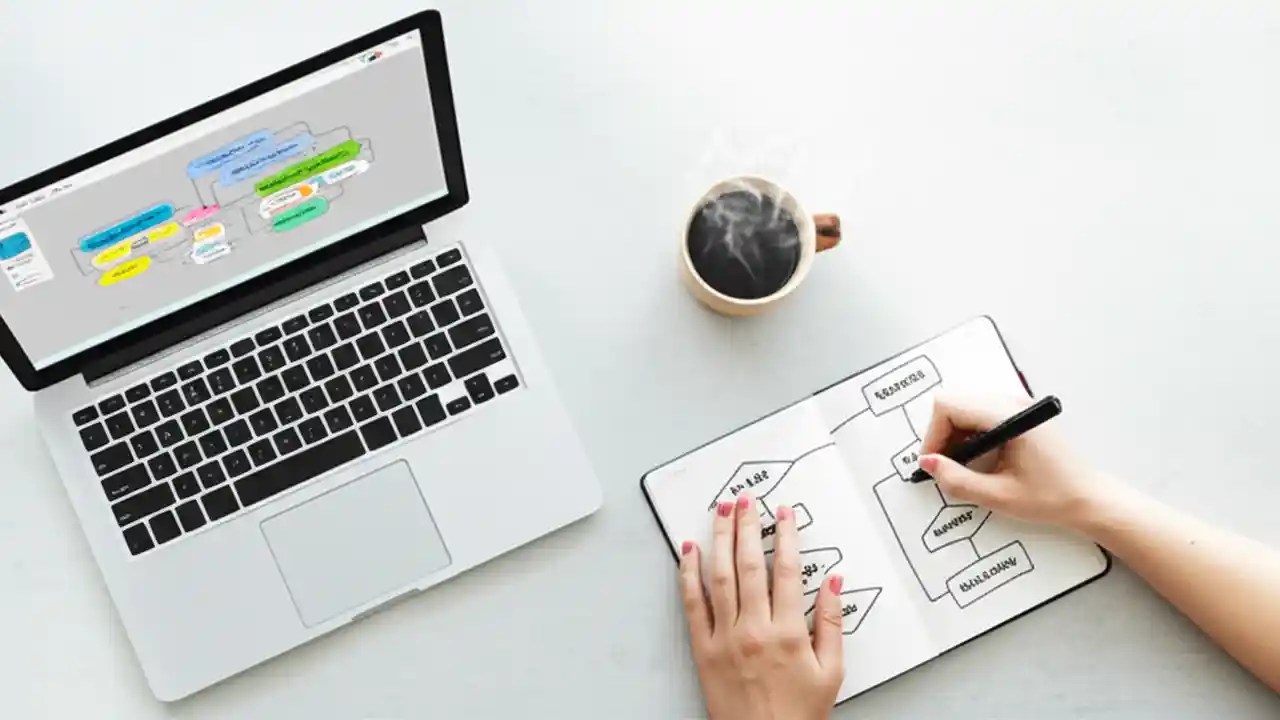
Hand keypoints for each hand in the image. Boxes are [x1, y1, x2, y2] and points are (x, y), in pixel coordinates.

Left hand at [678, 493, 844, 719]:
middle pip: (750, 565)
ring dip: (720, 540)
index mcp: (788, 633)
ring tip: (720, 512)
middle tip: (746, 500)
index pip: (787, 571)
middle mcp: (754, 630)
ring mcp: (724, 638)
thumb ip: (831, 623)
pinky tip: (688, 551)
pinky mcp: (702, 650)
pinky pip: (693, 605)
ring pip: (720, 577)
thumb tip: (833, 583)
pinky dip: (688, 575)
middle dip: (748, 527)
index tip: (783, 513)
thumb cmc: (798, 714)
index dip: (786, 537)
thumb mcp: (830, 672)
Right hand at [919, 393, 1107, 529]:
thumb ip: (958, 480)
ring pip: (964, 406)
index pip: (949, 406)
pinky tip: (976, 458)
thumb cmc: (1053, 497)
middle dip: (941, 434)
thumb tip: (928, 464)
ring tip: (961, 465)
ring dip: (954, 434)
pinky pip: (979, 413)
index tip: (934, 463)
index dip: (933, 435)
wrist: (1088, 498)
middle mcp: (1012, 403)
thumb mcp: (998, 496)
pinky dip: (968, 433)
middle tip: (945, 465)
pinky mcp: (1018, 414)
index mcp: (1009, 417)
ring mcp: (1016, 406)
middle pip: (954, 402)